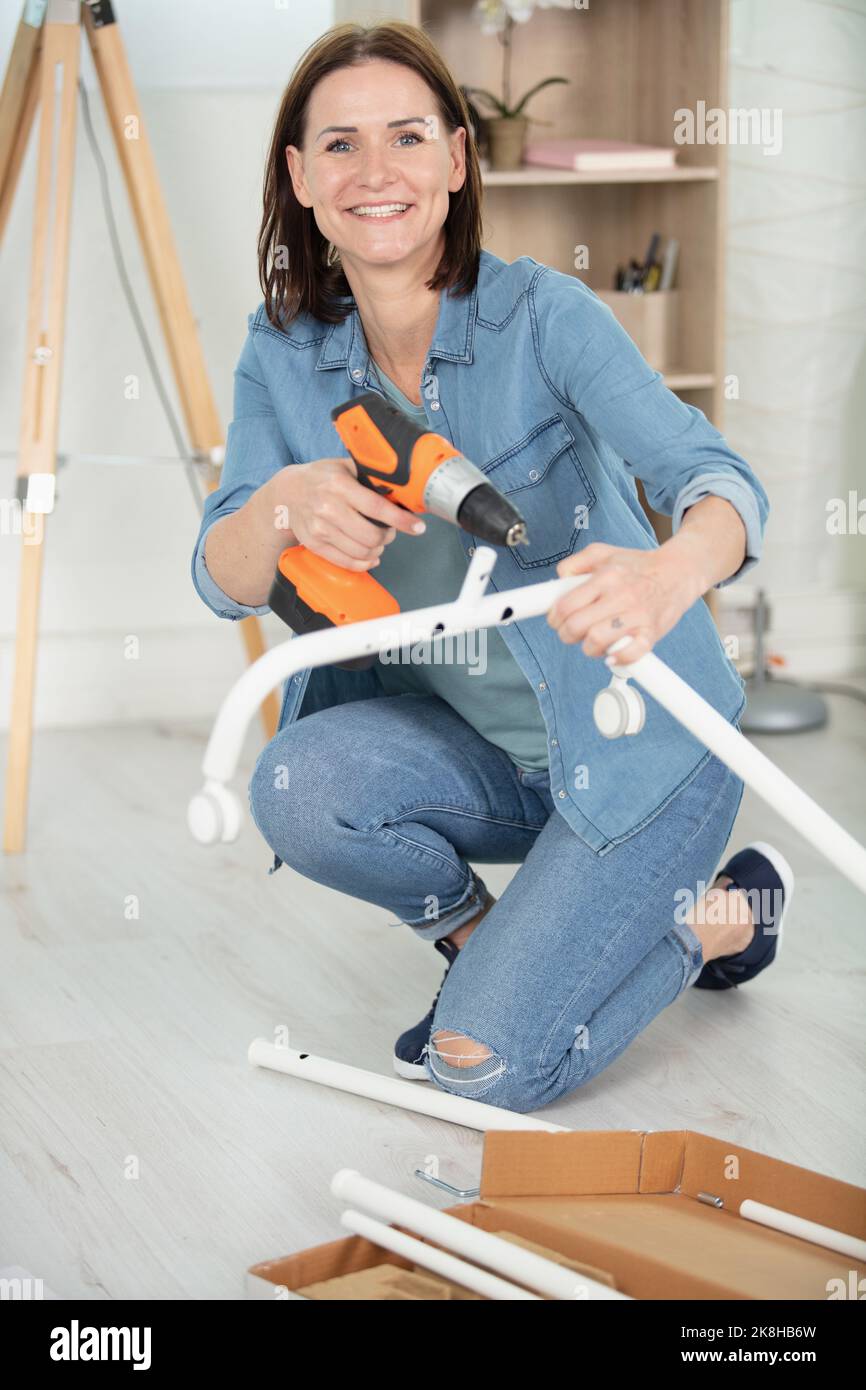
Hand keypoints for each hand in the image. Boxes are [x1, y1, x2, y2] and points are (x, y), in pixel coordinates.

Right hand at [284, 458, 425, 570]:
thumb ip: (369, 475)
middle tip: (391, 530)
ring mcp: (320, 529)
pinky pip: (347, 562)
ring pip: (361, 551)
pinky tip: (370, 555)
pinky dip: (364, 562)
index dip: (401, 520)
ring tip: (378, 540)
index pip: (376, 507)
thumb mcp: (343, 466)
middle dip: (389, 536)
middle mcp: (327, 508)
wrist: (287, 494)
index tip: (417, 527)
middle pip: (371, 535)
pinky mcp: (315, 544)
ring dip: (378, 549)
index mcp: (338, 485)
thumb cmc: (320, 478)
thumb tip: (401, 487)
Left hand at [546, 542, 700, 665]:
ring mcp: (637, 615)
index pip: (565, 605)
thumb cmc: (638, 566)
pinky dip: (617, 658)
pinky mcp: (652, 632)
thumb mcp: (604, 553)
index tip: (556, 621)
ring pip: (596, 641)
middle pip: (575, 626)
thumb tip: (558, 580)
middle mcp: (620, 596)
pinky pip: (630, 654)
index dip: (554, 618)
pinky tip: (612, 654)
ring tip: (593, 641)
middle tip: (572, 633)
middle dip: (566, 634)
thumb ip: (575, 563)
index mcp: (606, 577)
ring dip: (588, 647)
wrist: (679, 572)